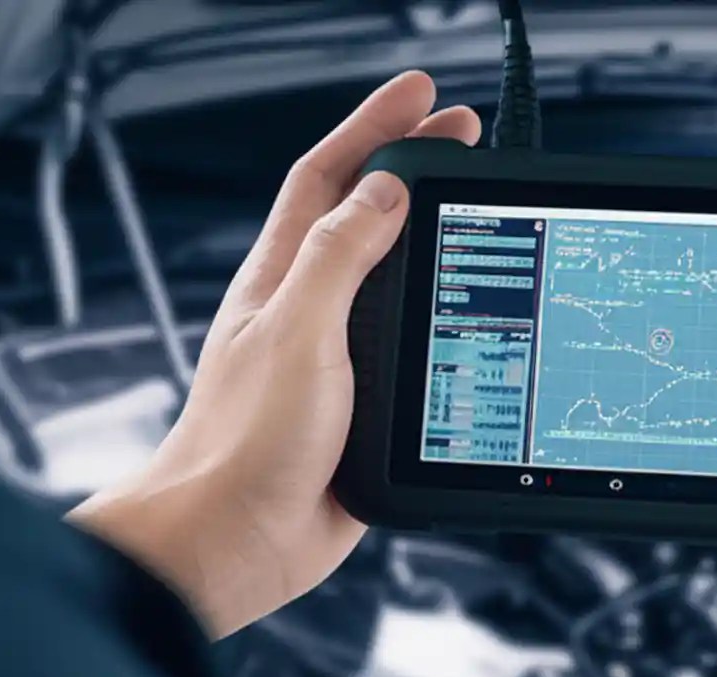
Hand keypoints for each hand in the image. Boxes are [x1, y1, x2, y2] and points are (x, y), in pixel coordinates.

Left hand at [67, 71, 480, 637]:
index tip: (423, 95)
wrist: (240, 541)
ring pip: (395, 277)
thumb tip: (385, 192)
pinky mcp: (367, 402)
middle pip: (366, 216)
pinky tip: (474, 314)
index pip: (329, 178)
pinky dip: (445, 314)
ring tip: (477, 209)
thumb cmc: (245, 443)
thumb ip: (338, 258)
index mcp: (283, 277)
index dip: (374, 128)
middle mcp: (310, 307)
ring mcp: (339, 354)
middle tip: (464, 139)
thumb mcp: (296, 332)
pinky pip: (414, 342)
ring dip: (433, 237)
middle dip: (414, 168)